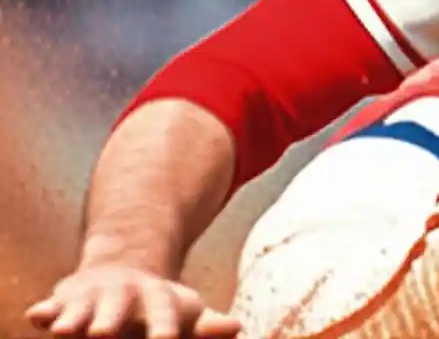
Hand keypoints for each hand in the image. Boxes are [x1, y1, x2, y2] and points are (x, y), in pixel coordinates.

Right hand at [25, 263, 241, 338]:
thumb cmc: (161, 307)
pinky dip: (46, 311)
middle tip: (103, 336)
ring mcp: (95, 298)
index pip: (163, 315)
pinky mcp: (67, 301)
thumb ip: (207, 326)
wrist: (124, 272)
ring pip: (83, 309)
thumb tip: (236, 327)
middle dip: (110, 322)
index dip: (163, 328)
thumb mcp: (186, 314)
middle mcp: (125, 296)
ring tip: (63, 332)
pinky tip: (37, 317)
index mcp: (158, 299)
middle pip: (118, 310)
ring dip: (74, 319)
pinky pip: (54, 306)